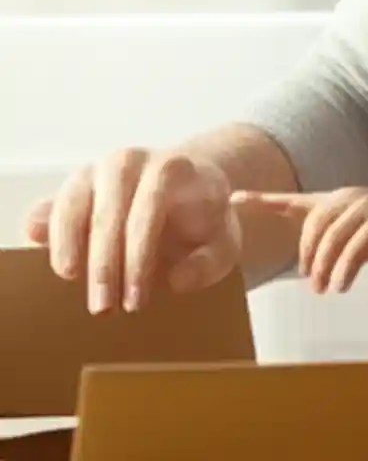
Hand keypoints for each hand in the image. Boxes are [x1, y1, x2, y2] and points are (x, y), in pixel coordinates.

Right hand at [23, 148, 242, 313]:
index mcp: (173, 168)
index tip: (136, 301)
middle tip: (103, 309)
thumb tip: (177, 281)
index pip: (150, 212)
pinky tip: (41, 249)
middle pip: (109, 213)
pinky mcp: (76, 183)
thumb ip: (211, 262)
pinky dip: (46, 227)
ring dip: (68, 248)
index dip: (139, 259)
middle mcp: (131, 160)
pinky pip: (53, 205)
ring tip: (71, 283)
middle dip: (103, 265)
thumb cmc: (206, 222)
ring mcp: (99, 168)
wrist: (186, 190)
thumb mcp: (224, 242)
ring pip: (73, 204)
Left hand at [231, 187, 367, 292]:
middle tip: (311, 283)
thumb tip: (309, 268)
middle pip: (313, 225)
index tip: (234, 199)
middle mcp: (350, 198)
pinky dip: (345, 270)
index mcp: (338, 202)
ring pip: (332, 238)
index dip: (263, 200)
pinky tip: (343, 286)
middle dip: (308, 255)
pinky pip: (354, 248)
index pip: (294, 201)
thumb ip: (333, 242)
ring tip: (325, 289)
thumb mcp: (357, 240)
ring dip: (325, 267)